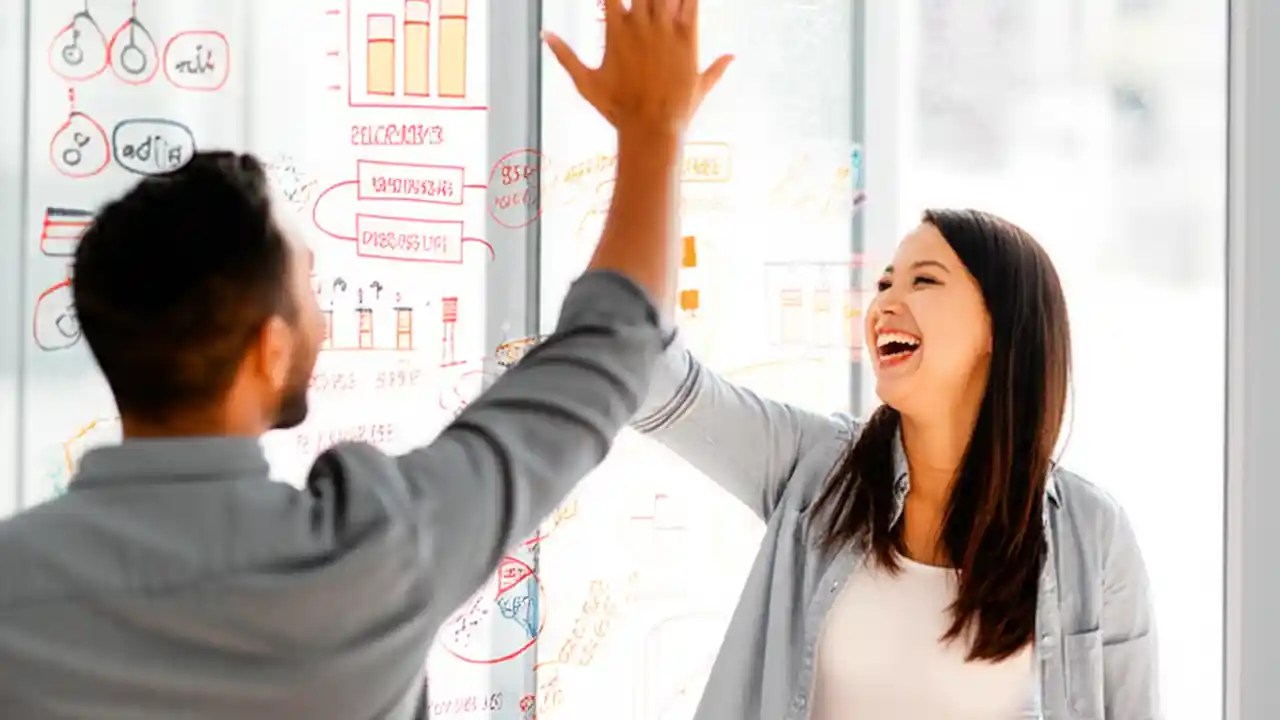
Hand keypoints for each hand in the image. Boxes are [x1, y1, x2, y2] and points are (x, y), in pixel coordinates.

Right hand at [543, 0, 732, 135]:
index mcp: (616, 30)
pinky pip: (691, 3)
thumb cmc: (618, 110)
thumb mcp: (585, 83)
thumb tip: (544, 33)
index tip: (615, 0)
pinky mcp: (688, 39)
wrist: (652, 128)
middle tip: (641, 1)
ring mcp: (666, 30)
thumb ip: (565, 56)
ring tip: (658, 1)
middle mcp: (641, 25)